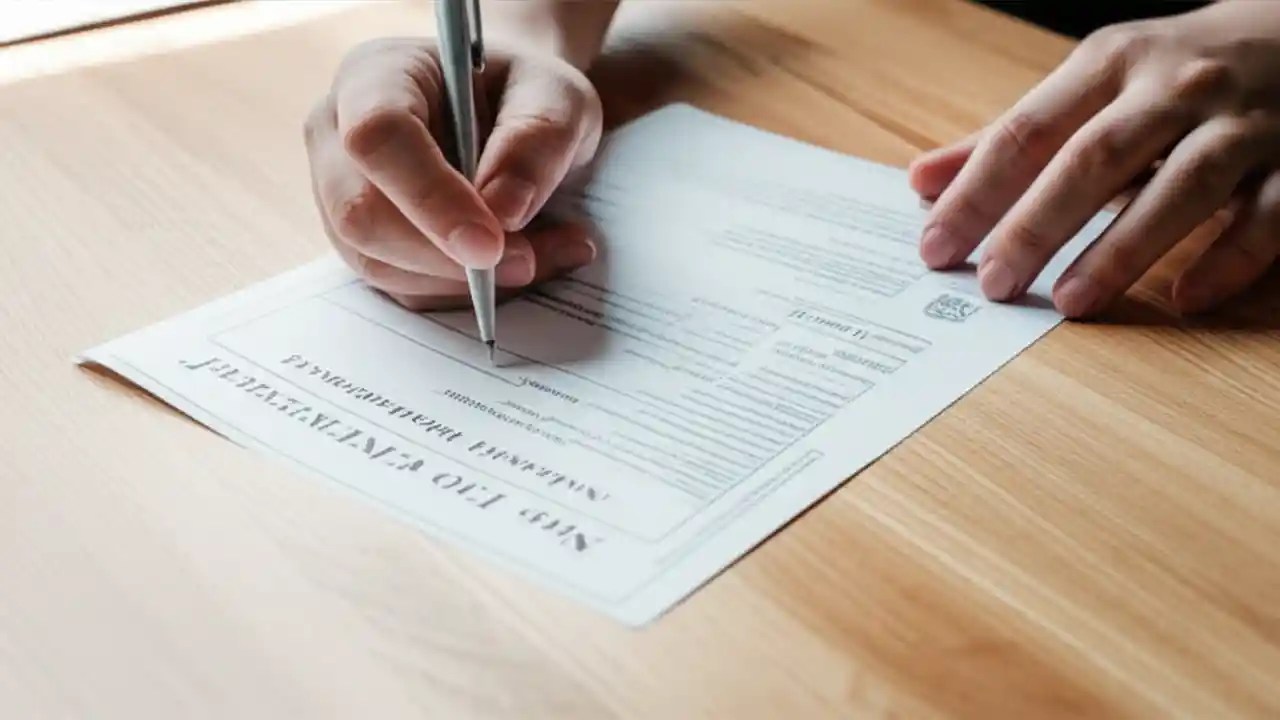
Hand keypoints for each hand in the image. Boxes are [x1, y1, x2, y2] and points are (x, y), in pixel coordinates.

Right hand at [304, 38, 600, 310]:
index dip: (429, 196)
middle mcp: (338, 133)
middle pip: (359, 213)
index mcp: (376, 75)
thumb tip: (503, 212)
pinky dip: (462, 291)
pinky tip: (516, 267)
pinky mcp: (364, 243)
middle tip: (526, 261)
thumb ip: (537, 140)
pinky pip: (402, 288)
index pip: (377, 137)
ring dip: (463, 281)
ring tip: (542, 256)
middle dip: (445, 255)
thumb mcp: (556, 96)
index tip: (489, 243)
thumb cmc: (525, 92)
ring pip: (378, 263)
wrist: (513, 112)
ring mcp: (340, 194)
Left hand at [908, 2, 1279, 317]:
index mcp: (1112, 63)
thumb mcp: (1094, 83)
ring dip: (1122, 249)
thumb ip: (1011, 135)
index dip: (976, 193)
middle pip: (1095, 158)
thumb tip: (923, 180)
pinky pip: (1267, 216)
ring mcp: (1245, 124)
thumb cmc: (1176, 71)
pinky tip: (1186, 299)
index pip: (1026, 131)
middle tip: (995, 283)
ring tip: (1071, 302)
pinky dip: (1228, 259)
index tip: (935, 247)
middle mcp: (1176, 87)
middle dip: (1037, 224)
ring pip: (1182, 187)